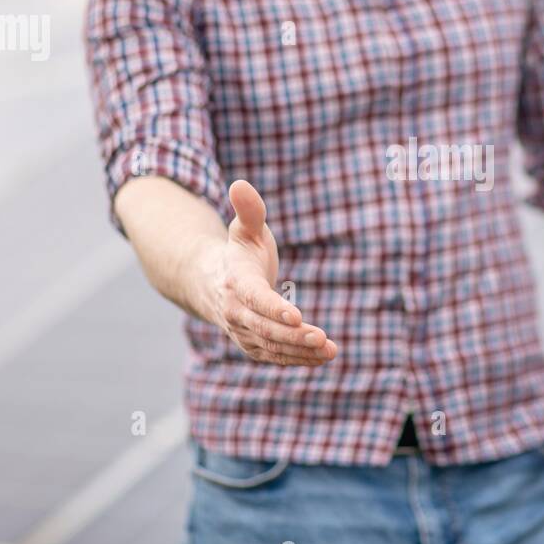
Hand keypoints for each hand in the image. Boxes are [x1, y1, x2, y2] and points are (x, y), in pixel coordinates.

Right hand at [208, 179, 336, 365]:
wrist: (212, 283)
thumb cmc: (238, 252)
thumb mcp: (244, 228)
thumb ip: (249, 210)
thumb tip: (240, 183)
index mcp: (236, 281)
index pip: (255, 298)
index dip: (274, 308)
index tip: (297, 315)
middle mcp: (236, 311)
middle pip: (265, 329)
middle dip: (294, 336)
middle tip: (323, 338)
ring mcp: (243, 332)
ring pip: (272, 346)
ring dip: (301, 351)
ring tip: (331, 350)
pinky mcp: (253, 346)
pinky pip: (275, 356)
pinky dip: (298, 359)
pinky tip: (323, 357)